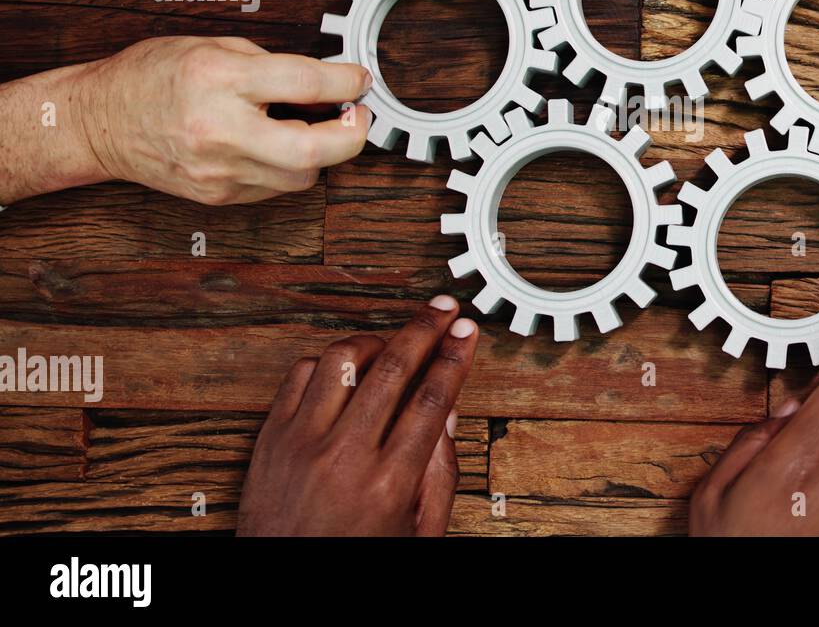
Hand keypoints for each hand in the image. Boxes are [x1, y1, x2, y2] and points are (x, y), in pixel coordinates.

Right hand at [77, 36, 371, 204]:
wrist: (98, 122)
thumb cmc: (151, 77)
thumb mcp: (213, 47)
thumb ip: (272, 65)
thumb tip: (326, 81)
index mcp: (221, 78)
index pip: (305, 83)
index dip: (347, 82)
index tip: (361, 79)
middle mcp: (221, 129)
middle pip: (315, 149)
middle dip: (352, 135)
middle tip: (358, 117)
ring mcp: (219, 170)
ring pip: (302, 177)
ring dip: (320, 154)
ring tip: (311, 128)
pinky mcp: (218, 195)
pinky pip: (275, 187)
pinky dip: (287, 167)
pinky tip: (276, 146)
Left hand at [237, 296, 478, 536]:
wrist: (283, 589)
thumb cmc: (352, 558)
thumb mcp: (417, 532)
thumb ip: (439, 474)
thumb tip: (448, 414)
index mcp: (388, 482)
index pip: (432, 398)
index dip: (455, 356)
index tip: (465, 332)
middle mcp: (344, 457)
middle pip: (393, 367)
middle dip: (425, 328)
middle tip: (441, 309)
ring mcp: (303, 443)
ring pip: (343, 360)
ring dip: (374, 342)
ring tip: (390, 345)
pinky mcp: (271, 438)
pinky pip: (300, 374)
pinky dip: (327, 362)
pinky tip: (345, 370)